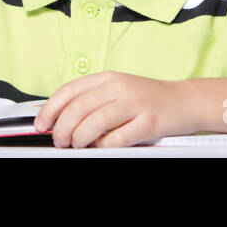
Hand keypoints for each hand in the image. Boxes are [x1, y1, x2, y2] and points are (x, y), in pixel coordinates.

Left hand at [34, 71, 196, 147]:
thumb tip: (59, 118)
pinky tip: (101, 148)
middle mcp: (120, 87)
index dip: (50, 109)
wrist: (185, 101)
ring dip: (79, 138)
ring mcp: (135, 104)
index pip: (70, 90)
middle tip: (60, 142)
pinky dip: (104, 146)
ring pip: (95, 122)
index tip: (41, 124)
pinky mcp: (149, 122)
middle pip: (79, 108)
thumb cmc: (147, 98)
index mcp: (108, 78)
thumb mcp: (118, 90)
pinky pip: (118, 138)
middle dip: (62, 129)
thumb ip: (92, 99)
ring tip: (77, 145)